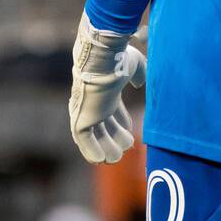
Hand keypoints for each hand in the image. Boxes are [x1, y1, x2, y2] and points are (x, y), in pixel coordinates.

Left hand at [68, 12, 145, 164]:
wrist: (104, 60)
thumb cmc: (118, 60)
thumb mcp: (133, 66)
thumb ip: (139, 74)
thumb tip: (140, 83)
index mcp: (105, 91)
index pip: (111, 111)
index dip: (121, 122)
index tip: (130, 131)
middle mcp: (94, 103)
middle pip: (103, 126)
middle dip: (116, 137)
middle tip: (128, 144)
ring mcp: (86, 112)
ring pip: (95, 137)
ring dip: (108, 148)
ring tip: (118, 155)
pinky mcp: (80, 121)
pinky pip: (85, 142)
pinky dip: (93, 152)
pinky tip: (102, 160)